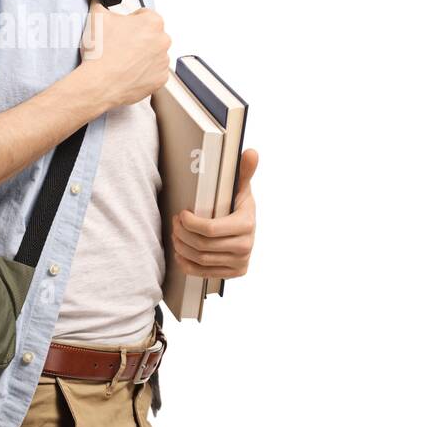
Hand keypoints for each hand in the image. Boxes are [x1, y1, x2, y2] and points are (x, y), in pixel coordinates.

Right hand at [78, 0, 170, 108]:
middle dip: (138, 39)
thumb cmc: (101, 51)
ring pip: (153, 54)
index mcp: (153, 22)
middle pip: (151, 35)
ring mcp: (163, 61)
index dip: (129, 22)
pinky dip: (144, 72)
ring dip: (142, 55)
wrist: (99, 82)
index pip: (144, 16)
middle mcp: (163, 41)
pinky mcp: (160, 79)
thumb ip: (100, 2)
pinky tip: (128, 72)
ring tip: (123, 61)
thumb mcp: (96, 17)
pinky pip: (154, 73)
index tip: (121, 29)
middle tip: (119, 46)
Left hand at [172, 148, 258, 278]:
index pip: (211, 229)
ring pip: (200, 260)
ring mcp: (240, 262)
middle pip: (202, 245)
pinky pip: (203, 273)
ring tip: (175, 235)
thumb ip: (243, 171)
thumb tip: (251, 152)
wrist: (248, 229)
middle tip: (175, 222)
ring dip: (182, 247)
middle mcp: (245, 247)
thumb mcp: (241, 188)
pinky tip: (181, 253)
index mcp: (246, 224)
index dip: (190, 223)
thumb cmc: (238, 205)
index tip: (182, 214)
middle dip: (182, 233)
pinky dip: (187, 264)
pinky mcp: (233, 273)